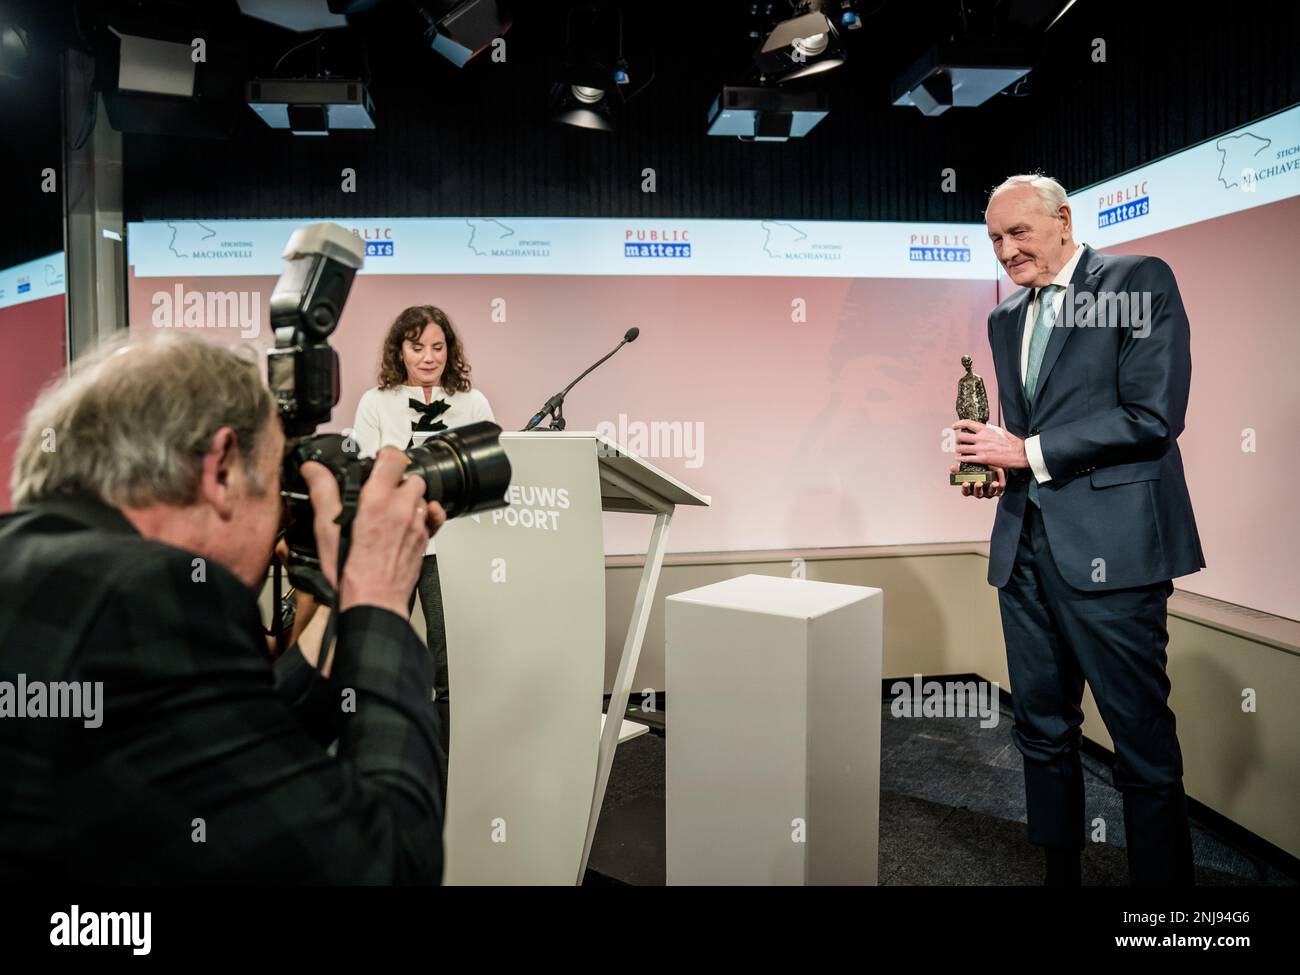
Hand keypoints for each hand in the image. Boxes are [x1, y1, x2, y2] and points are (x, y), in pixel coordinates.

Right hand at [300, 448, 446, 616]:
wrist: (373, 601)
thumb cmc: (350, 571)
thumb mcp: (326, 529)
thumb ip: (323, 493)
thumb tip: (314, 469)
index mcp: (377, 500)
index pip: (394, 456)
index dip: (385, 455)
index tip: (377, 462)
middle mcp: (402, 507)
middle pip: (410, 476)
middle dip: (396, 481)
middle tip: (379, 493)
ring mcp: (417, 523)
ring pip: (421, 495)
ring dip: (408, 498)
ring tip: (390, 511)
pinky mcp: (426, 538)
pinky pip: (435, 515)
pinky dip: (427, 512)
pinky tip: (413, 518)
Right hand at [951, 463, 1005, 498]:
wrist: (995, 468)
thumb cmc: (980, 470)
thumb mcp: (970, 468)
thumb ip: (961, 469)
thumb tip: (953, 467)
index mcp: (971, 488)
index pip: (966, 491)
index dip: (965, 488)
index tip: (965, 483)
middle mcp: (979, 491)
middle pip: (977, 493)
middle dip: (978, 488)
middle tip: (978, 483)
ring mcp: (988, 492)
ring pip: (989, 493)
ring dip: (991, 488)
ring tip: (993, 483)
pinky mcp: (998, 491)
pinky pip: (998, 490)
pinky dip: (999, 487)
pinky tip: (998, 482)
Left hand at [952, 420, 1027, 469]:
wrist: (1018, 453)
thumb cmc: (1011, 442)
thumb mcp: (999, 431)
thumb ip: (989, 429)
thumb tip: (983, 427)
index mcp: (986, 430)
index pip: (968, 423)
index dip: (958, 424)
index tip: (954, 427)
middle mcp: (981, 438)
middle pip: (961, 437)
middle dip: (957, 440)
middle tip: (958, 443)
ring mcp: (981, 449)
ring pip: (961, 448)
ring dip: (958, 450)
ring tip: (959, 452)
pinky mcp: (983, 459)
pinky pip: (967, 458)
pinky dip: (961, 459)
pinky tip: (960, 459)